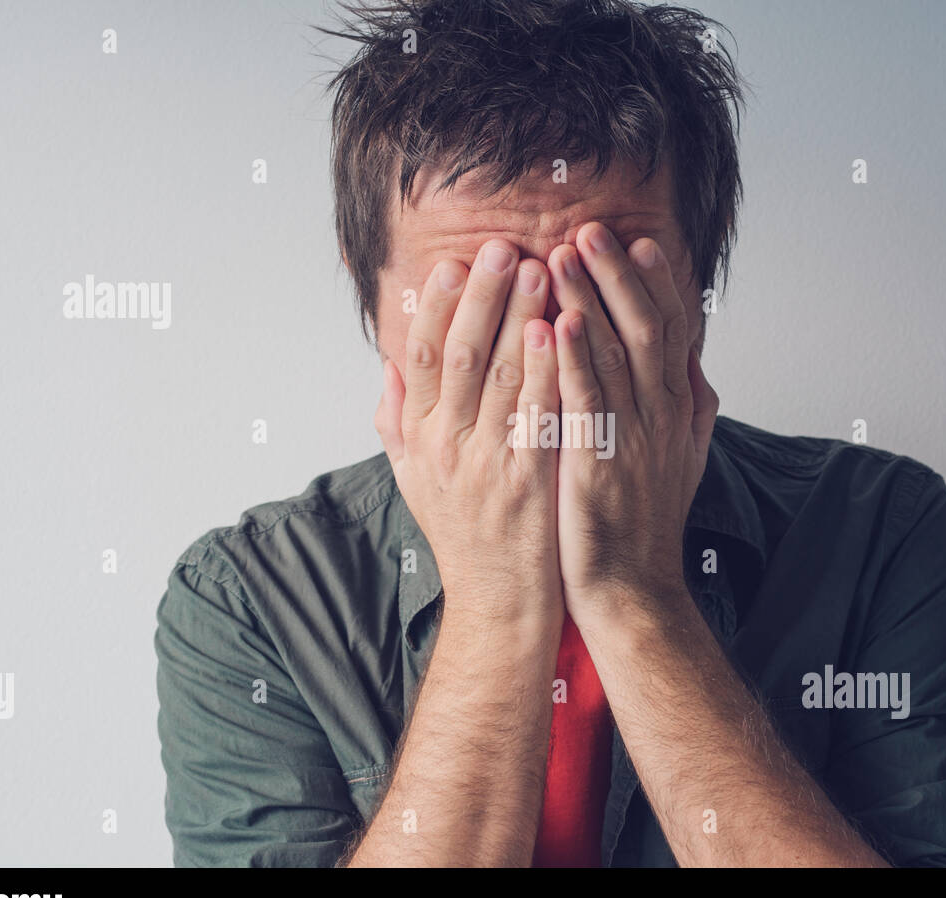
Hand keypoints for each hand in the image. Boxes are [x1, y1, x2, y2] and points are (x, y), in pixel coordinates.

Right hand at [375, 239, 563, 632]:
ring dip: (517, 316)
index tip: (451, 263)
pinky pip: (536, 413)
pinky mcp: (529, 480)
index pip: (419, 356)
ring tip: (538, 267)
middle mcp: (446, 445)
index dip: (434, 305)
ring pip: (498, 375)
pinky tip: (558, 329)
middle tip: (500, 247)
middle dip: (479, 296)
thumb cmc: (463, 537)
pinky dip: (543, 369)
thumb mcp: (413, 480)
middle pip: (457, 353)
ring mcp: (487, 463)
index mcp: (419, 437)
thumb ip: (397, 422)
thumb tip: (387, 367)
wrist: (499, 602)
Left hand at [545, 222, 718, 630]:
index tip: (638, 244)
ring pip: (618, 353)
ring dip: (592, 299)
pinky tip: (558, 321)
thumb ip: (689, 409)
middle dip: (619, 275)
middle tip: (591, 229)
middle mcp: (664, 417)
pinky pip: (589, 401)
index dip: (657, 285)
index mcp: (680, 411)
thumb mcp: (681, 460)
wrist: (633, 589)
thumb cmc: (644, 524)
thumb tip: (696, 368)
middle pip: (648, 327)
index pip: (674, 332)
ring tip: (567, 254)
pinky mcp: (600, 464)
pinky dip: (575, 358)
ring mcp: (636, 439)